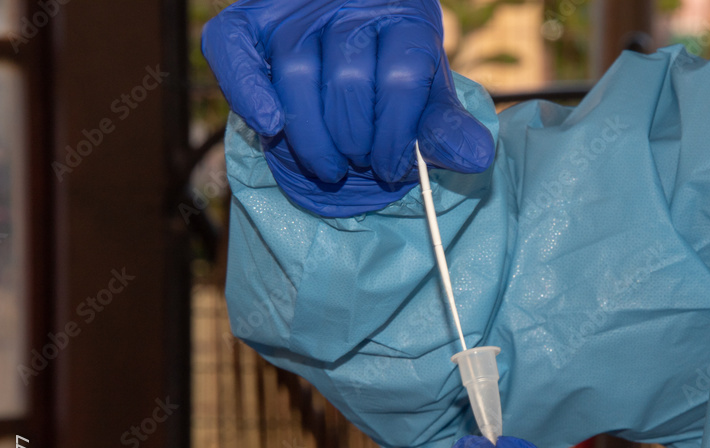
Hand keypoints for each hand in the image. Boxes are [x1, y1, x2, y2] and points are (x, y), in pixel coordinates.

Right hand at [202, 0, 494, 216]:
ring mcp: (295, 12)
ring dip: (312, 136)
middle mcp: (347, 6)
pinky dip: (246, 90)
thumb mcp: (426, 98)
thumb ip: (444, 127)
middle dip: (355, 140)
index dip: (397, 135)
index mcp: (402, 19)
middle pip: (347, 79)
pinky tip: (270, 127)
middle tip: (358, 168)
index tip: (394, 169)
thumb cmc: (392, 74)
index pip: (401, 78)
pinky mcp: (249, 22)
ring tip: (330, 168)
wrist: (356, 33)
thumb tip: (477, 157)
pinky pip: (232, 48)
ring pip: (296, 73)